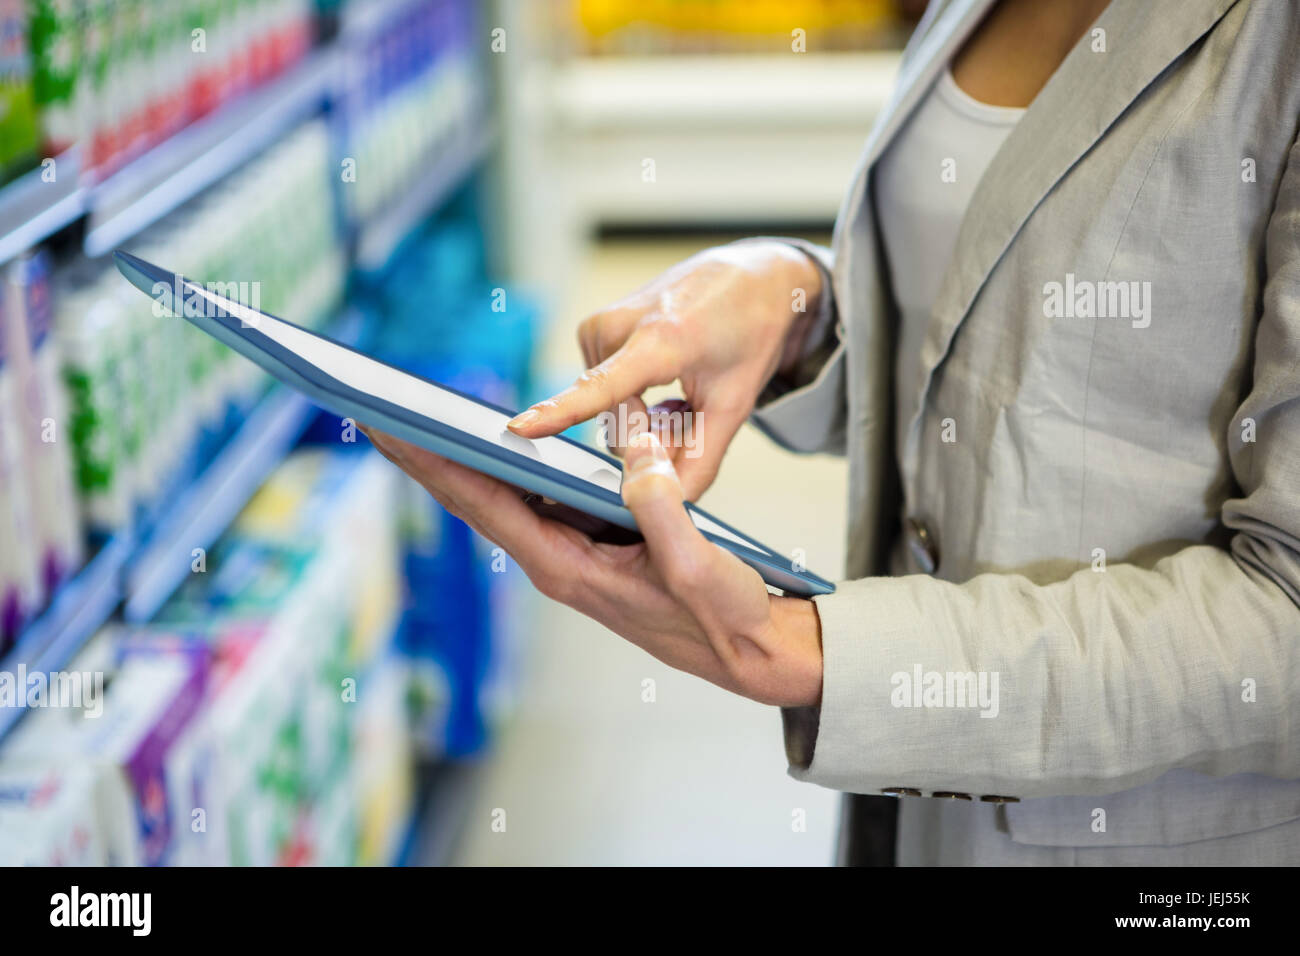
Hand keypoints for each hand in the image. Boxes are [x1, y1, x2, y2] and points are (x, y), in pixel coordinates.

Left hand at [361, 424, 823, 707]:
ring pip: (505, 495)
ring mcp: (576, 551)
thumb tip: (632, 452)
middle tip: (377, 404)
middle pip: (477, 497)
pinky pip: (543, 495)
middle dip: (426, 452)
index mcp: (568, 566)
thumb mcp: (698, 567)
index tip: (386, 427)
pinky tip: (500, 435)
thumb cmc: (727, 620)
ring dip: (464, 455)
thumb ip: (661, 510)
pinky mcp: (598, 542)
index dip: (431, 463)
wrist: (757, 653)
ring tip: (422, 410)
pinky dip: (515, 462)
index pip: (482, 505)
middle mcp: (559, 559)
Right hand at [506, 239, 824, 499]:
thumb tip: (667, 502)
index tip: (519, 428)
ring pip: (607, 408)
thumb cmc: (748, 332)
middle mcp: (617, 324)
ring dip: (642, 417)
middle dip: (648, 435)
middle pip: (614, 418)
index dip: (560, 412)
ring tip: (680, 393)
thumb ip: (701, 458)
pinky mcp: (591, 329)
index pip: (602, 386)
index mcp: (661, 338)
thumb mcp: (737, 403)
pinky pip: (604, 390)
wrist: (750, 278)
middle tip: (689, 416)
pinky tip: (662, 384)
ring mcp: (599, 324)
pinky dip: (632, 398)